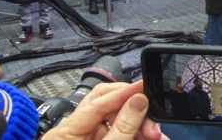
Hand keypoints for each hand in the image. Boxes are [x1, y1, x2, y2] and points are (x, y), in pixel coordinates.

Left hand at [41, 81, 163, 139]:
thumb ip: (122, 129)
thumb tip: (137, 102)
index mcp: (65, 133)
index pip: (98, 101)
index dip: (125, 92)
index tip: (146, 86)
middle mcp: (74, 133)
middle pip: (108, 105)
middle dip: (134, 109)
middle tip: (153, 118)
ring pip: (117, 121)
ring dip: (140, 126)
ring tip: (156, 135)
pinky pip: (119, 134)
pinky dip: (135, 135)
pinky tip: (148, 138)